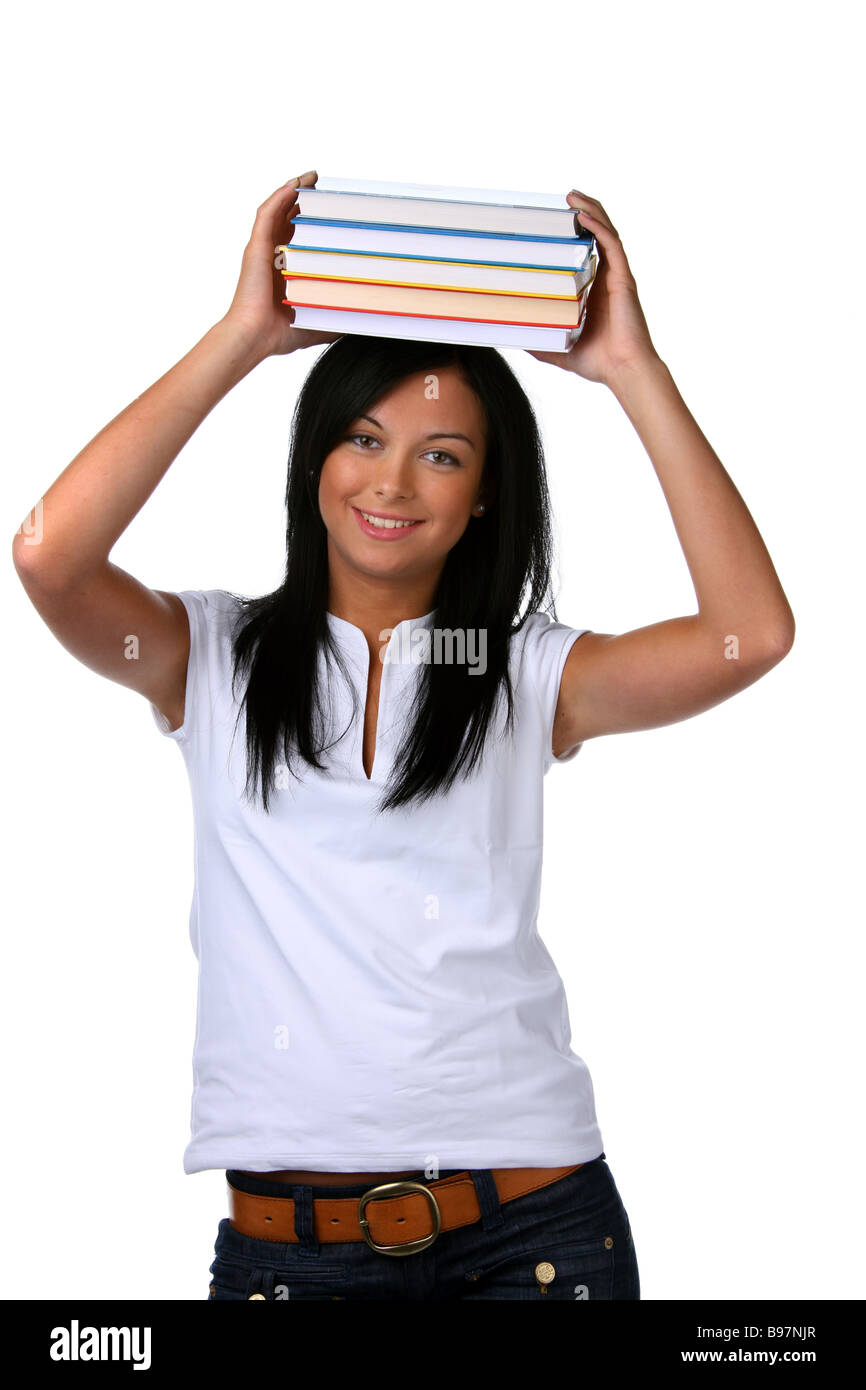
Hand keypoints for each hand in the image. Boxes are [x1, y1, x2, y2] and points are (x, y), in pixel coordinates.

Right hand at [221, 172, 342, 357]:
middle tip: (321, 187)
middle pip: (287, 218)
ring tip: (309, 177)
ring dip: (291, 191)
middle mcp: (271, 257)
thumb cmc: (278, 334)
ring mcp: (262, 250)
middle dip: (302, 200)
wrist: (255, 337)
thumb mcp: (316, 323)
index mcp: (282, 271)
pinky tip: (292, 185)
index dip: (310, 222)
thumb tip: (357, 322)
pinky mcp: (255, 248)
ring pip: (276, 211)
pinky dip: (279, 198)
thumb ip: (335, 320)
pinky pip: (267, 216)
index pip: (297, 238)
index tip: (329, 213)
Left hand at [528, 191, 658, 384]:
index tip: (556, 220)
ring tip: (573, 195)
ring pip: (606, 232)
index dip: (574, 232)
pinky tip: (585, 215)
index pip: (584, 251)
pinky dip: (599, 226)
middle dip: (583, 212)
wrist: (623, 370)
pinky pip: (612, 244)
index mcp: (593, 289)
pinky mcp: (624, 279)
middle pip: (597, 235)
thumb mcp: (558, 348)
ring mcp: (616, 276)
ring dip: (591, 210)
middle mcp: (606, 278)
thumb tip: (513, 337)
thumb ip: (539, 339)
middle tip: (565, 198)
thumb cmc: (597, 362)